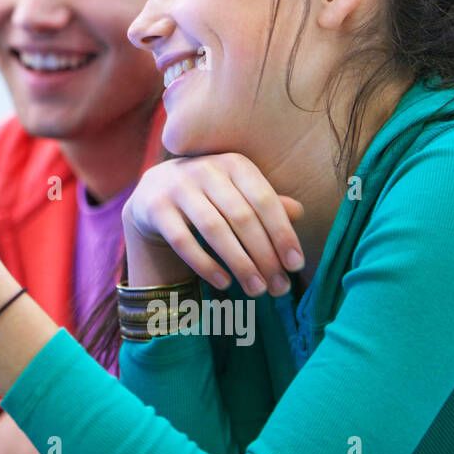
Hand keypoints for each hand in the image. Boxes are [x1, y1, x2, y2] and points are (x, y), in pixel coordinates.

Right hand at [121, 153, 304, 297]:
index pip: (264, 200)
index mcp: (234, 163)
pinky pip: (182, 241)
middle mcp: (205, 169)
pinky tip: (224, 283)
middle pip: (241, 217)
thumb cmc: (210, 196)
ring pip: (214, 229)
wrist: (155, 191)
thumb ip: (266, 203)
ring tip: (256, 290)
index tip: (295, 265)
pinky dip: (205, 264)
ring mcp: (177, 186)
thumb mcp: (239, 194)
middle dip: (264, 256)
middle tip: (279, 288)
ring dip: (239, 263)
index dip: (282, 233)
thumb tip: (299, 212)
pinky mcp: (154, 207)